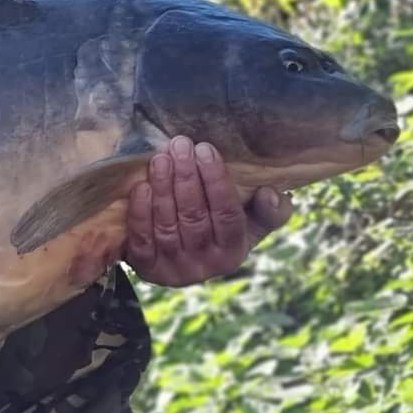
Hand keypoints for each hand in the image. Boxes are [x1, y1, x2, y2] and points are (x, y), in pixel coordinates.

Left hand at [123, 136, 293, 286]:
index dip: (216, 181)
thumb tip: (271, 194)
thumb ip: (270, 209)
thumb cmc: (222, 228)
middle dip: (186, 177)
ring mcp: (174, 268)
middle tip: (180, 145)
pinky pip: (141, 241)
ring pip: (167, 225)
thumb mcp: (252, 222)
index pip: (227, 214)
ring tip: (161, 158)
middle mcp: (204, 265)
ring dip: (163, 188)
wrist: (184, 259)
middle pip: (194, 217)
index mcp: (233, 252)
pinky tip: (141, 186)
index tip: (205, 149)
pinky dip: (140, 213)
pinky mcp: (147, 268)